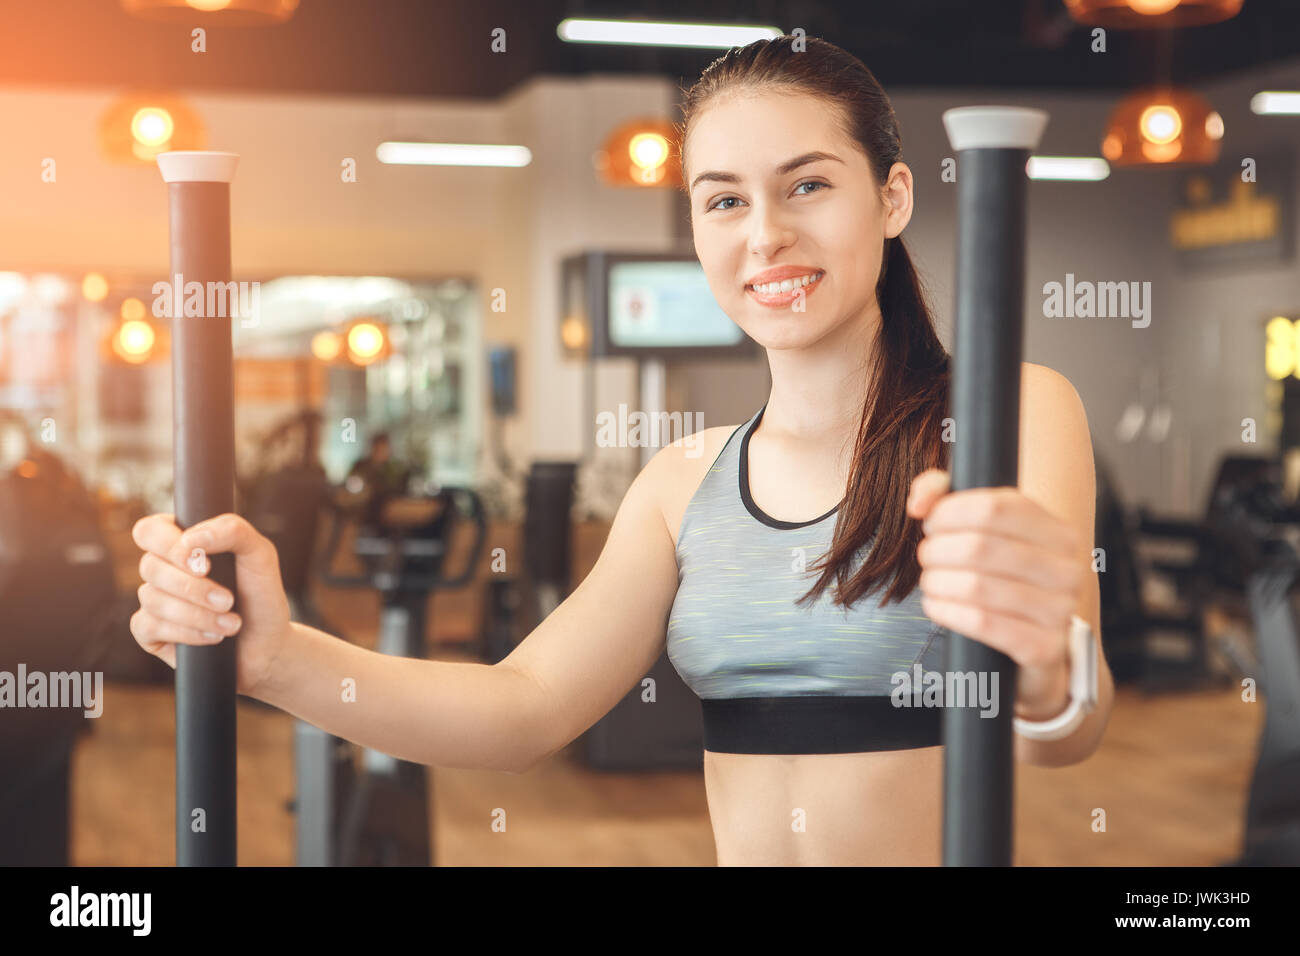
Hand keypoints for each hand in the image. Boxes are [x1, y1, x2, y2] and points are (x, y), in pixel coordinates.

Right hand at [131, 512, 291, 697]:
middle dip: (193, 588)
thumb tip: (188, 541)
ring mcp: (153, 600)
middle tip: (229, 601)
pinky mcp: (149, 632)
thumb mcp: (260, 554)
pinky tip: (213, 638)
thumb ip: (232, 530)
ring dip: (198, 614)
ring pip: (152, 599)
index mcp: (181, 541)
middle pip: (150, 566)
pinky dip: (186, 633)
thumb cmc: (260, 593)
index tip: (207, 565)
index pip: (150, 530)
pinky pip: (147, 626)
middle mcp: (162, 568)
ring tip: (232, 624)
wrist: (267, 642)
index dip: (169, 545)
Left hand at [906, 469, 1080, 720]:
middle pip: (979, 546)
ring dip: (937, 582)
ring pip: (976, 586)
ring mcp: (1060, 611)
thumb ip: (944, 495)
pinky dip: (947, 611)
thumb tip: (918, 504)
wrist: (1037, 645)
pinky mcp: (1044, 647)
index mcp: (1057, 532)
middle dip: (937, 551)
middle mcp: (1067, 569)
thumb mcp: (983, 529)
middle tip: (927, 557)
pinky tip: (936, 606)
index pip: (994, 507)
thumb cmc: (1003, 578)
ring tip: (931, 582)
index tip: (931, 524)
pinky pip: (982, 623)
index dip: (949, 512)